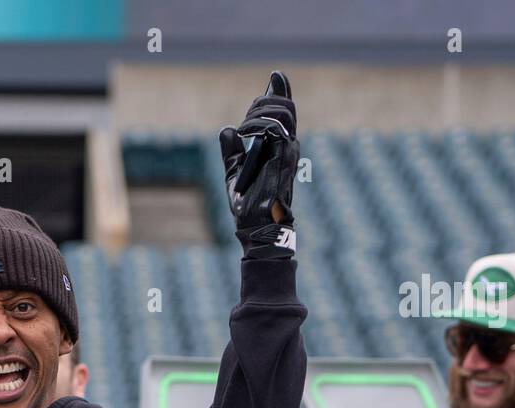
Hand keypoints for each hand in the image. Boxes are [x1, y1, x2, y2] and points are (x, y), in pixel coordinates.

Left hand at [218, 71, 298, 258]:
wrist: (255, 224)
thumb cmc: (247, 202)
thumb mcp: (235, 172)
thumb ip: (232, 151)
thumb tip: (226, 130)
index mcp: (280, 146)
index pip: (284, 113)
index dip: (281, 92)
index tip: (276, 75)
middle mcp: (288, 146)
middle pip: (284, 108)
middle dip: (264, 101)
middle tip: (246, 115)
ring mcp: (287, 152)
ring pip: (282, 114)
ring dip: (260, 112)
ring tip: (245, 127)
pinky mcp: (283, 159)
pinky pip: (276, 130)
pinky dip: (258, 124)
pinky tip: (245, 133)